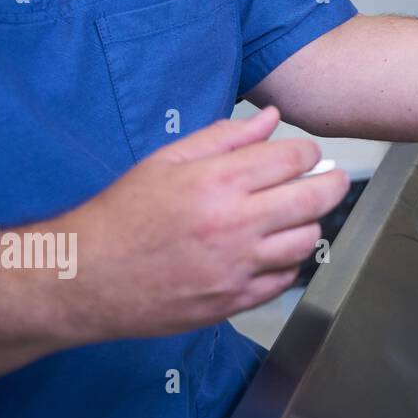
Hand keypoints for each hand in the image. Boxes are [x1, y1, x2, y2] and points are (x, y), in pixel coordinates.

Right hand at [57, 106, 348, 343]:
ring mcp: (238, 266)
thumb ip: (225, 137)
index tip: (304, 155)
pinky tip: (272, 250)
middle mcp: (235, 224)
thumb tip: (271, 117)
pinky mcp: (234, 301)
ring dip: (310, 224)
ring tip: (293, 217)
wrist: (85, 277)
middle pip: (316, 198)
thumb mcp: (167, 160)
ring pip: (308, 240)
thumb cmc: (123, 215)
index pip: (295, 157)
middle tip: (329, 180)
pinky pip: (286, 279)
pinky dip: (288, 263)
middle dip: (332, 183)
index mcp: (218, 181)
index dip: (308, 152)